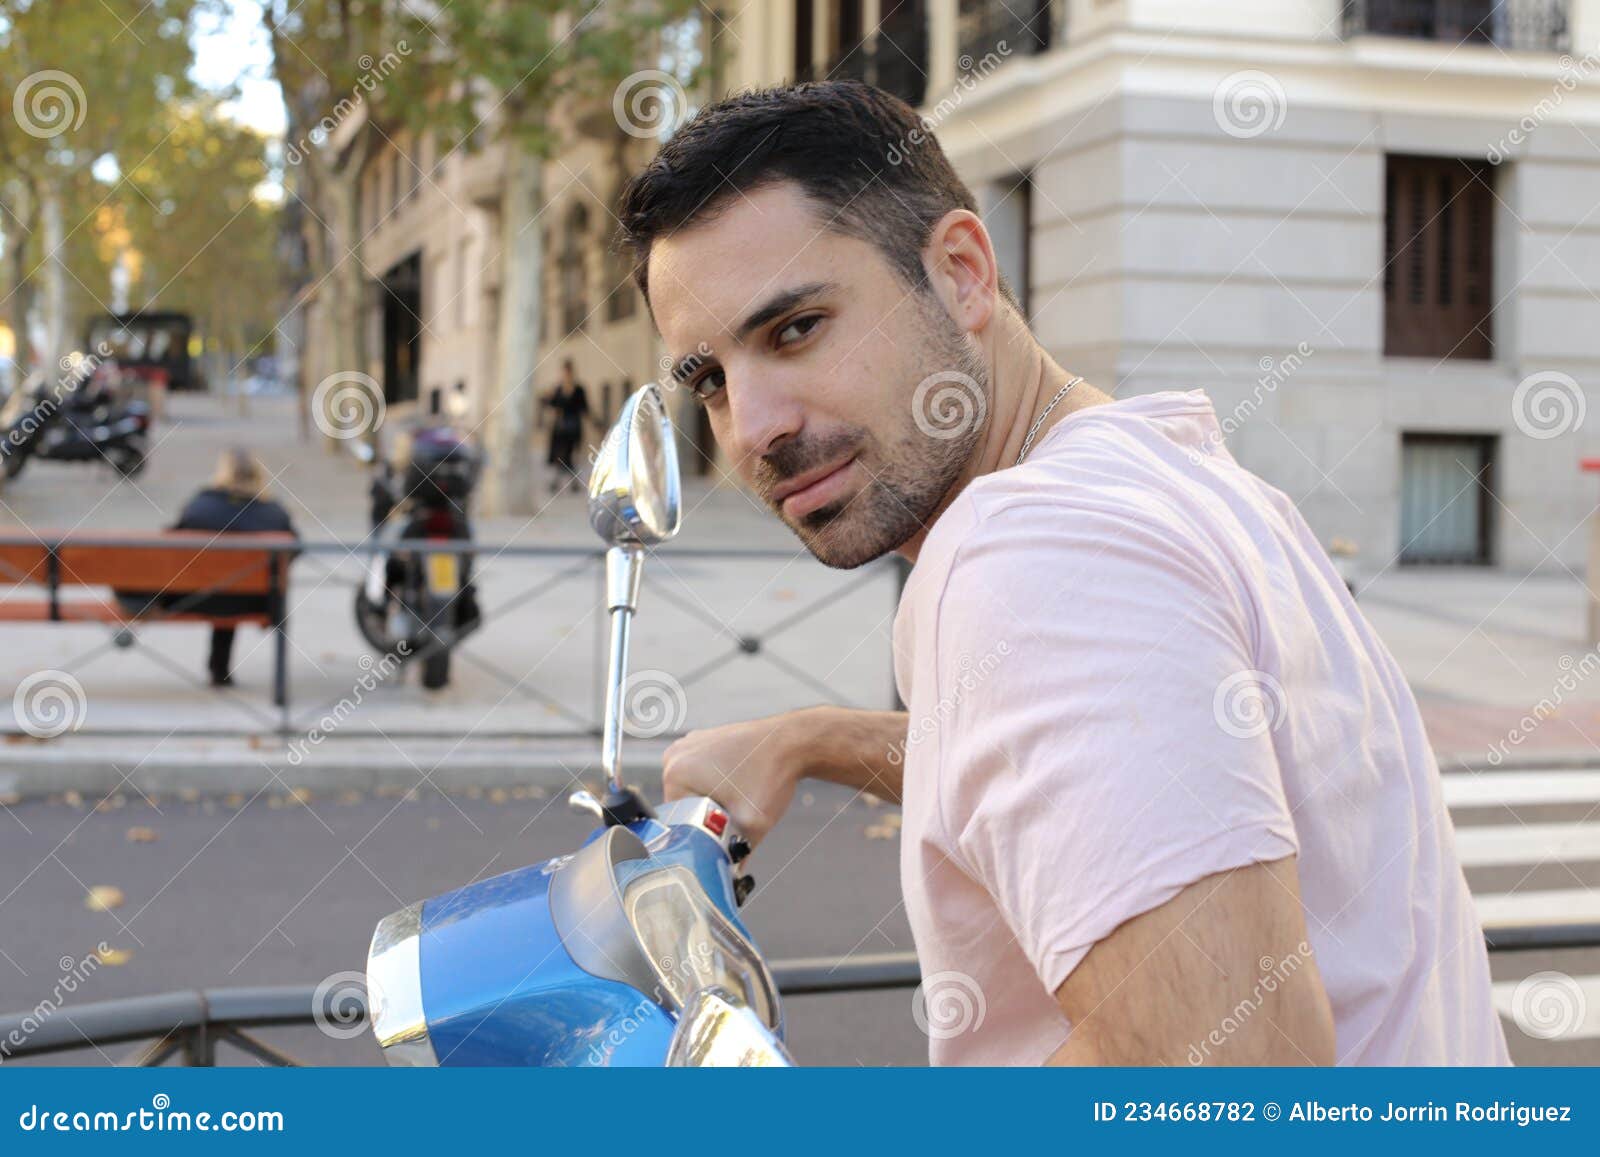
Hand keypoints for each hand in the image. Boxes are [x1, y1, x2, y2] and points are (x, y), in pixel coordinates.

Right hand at [661, 710, 812, 847]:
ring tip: (740, 799)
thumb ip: (734, 857)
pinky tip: (740, 786)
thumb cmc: (771, 774)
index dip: (700, 835)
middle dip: (707, 819)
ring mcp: (689, 745)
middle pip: (683, 807)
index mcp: (675, 773)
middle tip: (736, 817)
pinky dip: (718, 786)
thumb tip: (725, 879)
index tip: (723, 836)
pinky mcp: (704, 741)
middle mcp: (676, 755)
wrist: (793, 741)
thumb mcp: (752, 826)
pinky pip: (703, 776)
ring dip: (713, 804)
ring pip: (694, 793)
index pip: (676, 822)